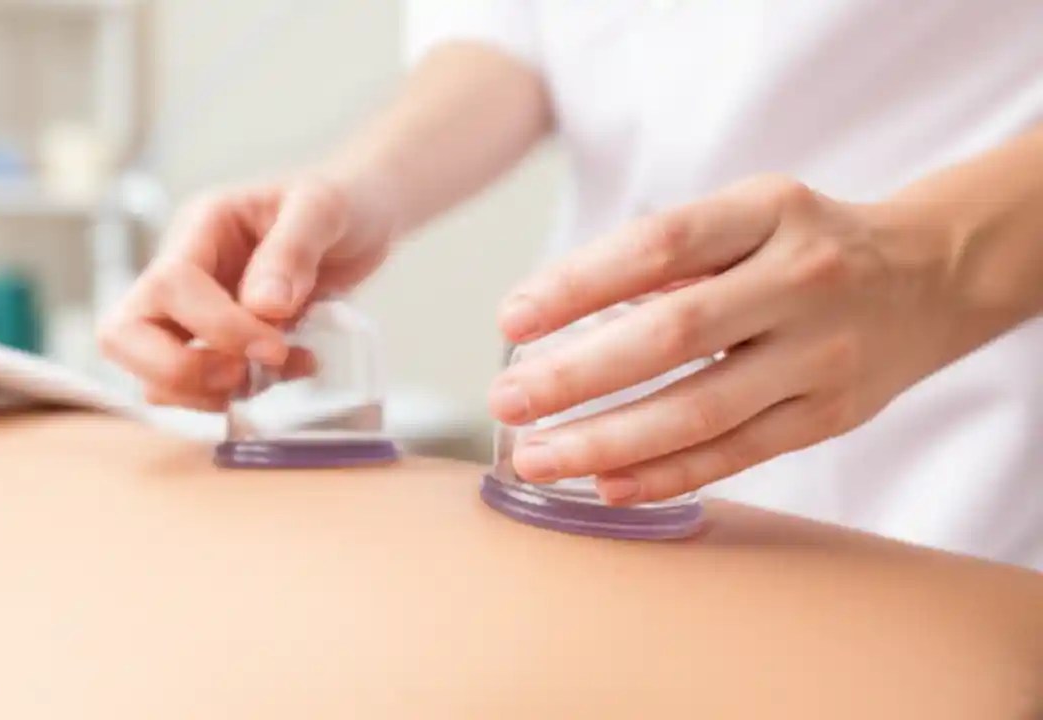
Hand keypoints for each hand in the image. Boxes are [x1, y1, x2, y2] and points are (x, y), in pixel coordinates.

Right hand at [99, 176, 395, 409]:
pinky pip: (198, 388)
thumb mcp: (324, 210)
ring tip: (281, 369)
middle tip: (244, 374)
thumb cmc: (341, 200)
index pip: (170, 284)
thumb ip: (293, 250)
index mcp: (201, 228)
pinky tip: (290, 370)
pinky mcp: (217, 344)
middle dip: (179, 369)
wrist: (363, 217)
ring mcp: (194, 312)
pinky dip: (237, 396)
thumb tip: (263, 306)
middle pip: (123, 334)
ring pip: (152, 374)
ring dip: (210, 392)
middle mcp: (184, 272)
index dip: (216, 327)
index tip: (276, 345)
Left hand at [489, 175, 962, 504]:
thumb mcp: (746, 214)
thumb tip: (551, 314)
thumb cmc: (803, 244)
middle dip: (576, 375)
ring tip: (537, 459)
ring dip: (606, 441)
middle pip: (672, 335)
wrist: (928, 277)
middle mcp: (799, 280)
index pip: (659, 244)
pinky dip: (665, 475)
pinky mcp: (828, 416)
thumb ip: (666, 255)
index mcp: (767, 212)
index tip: (512, 320)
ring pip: (699, 410)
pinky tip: (606, 486)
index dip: (578, 284)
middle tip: (506, 400)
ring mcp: (819, 355)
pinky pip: (735, 455)